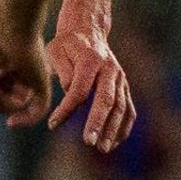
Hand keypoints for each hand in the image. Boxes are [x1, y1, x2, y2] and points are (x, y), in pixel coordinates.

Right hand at [0, 10, 53, 126]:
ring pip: (20, 103)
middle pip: (7, 95)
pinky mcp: (42, 81)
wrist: (6, 22)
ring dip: (3, 106)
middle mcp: (20, 68)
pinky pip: (39, 108)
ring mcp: (32, 75)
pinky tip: (11, 122)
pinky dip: (27, 119)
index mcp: (4, 59)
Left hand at [44, 21, 136, 151]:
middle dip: (98, 123)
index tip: (52, 124)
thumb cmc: (66, 44)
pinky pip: (128, 108)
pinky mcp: (124, 86)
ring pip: (121, 107)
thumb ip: (62, 71)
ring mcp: (120, 79)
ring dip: (113, 129)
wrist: (89, 31)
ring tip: (103, 148)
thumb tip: (70, 93)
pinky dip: (124, 126)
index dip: (66, 109)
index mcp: (90, 60)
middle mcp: (110, 70)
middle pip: (106, 100)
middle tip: (90, 143)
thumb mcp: (56, 50)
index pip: (79, 89)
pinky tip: (115, 142)